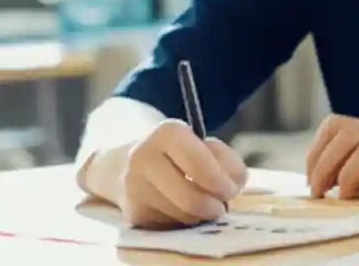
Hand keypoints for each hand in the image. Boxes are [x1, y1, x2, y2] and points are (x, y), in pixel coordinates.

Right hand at [88, 120, 247, 228]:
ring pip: (183, 216)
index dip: (221, 182)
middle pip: (191, 198)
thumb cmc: (177, 154)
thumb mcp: (200, 143)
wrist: (124, 166)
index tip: (232, 189)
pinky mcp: (133, 213)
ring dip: (201, 215)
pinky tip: (181, 209)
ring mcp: (134, 187)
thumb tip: (234, 183)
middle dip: (214, 207)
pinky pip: (172, 226)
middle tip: (221, 206)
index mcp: (167, 133)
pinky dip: (185, 221)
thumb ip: (224, 159)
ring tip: (202, 204)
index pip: (199, 163)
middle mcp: (143, 157)